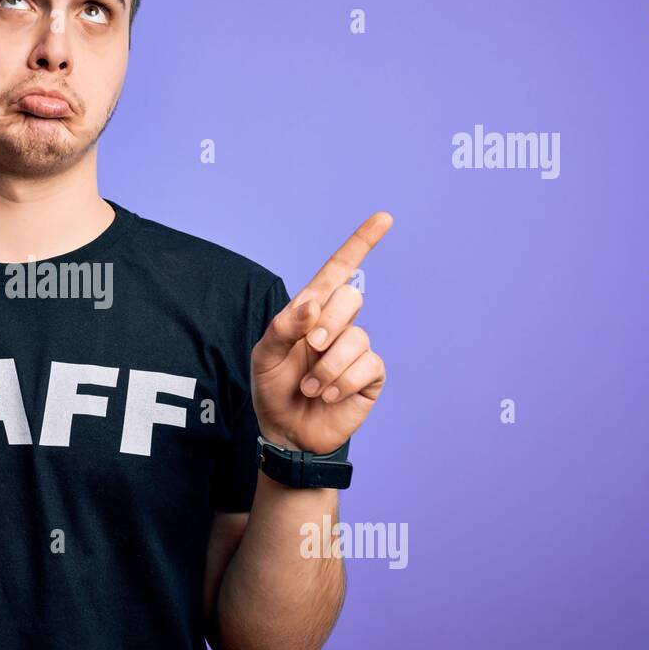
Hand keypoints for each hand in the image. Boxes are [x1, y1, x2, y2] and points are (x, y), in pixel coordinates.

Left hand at [251, 212, 392, 455]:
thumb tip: (313, 306)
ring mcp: (356, 349)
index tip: (383, 218)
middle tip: (309, 348)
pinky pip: (366, 365)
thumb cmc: (273, 389)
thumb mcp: (264, 356)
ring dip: (326, 367)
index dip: (361, 243)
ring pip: (356, 337)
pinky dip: (341, 381)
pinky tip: (328, 395)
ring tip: (310, 387)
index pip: (340, 270)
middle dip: (327, 324)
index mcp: (311, 311)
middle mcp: (338, 325)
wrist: (286, 431)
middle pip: (350, 297)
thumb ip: (284, 327)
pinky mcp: (370, 375)